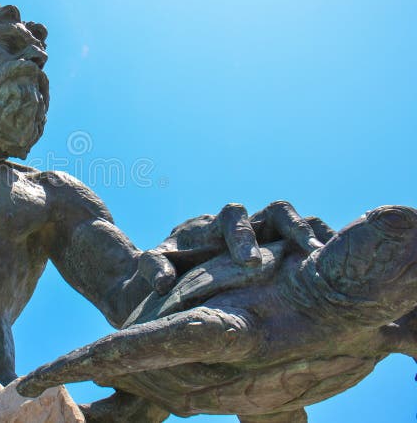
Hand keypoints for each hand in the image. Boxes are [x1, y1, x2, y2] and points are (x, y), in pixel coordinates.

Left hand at [159, 201, 335, 267]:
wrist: (169, 278)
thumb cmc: (161, 273)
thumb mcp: (151, 270)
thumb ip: (154, 268)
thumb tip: (163, 282)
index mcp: (212, 228)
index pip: (231, 218)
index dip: (242, 235)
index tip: (248, 261)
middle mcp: (244, 227)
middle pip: (275, 213)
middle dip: (292, 230)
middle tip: (306, 254)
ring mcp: (267, 238)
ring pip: (300, 224)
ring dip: (316, 239)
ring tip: (335, 264)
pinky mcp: (285, 253)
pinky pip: (312, 244)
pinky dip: (326, 251)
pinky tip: (343, 277)